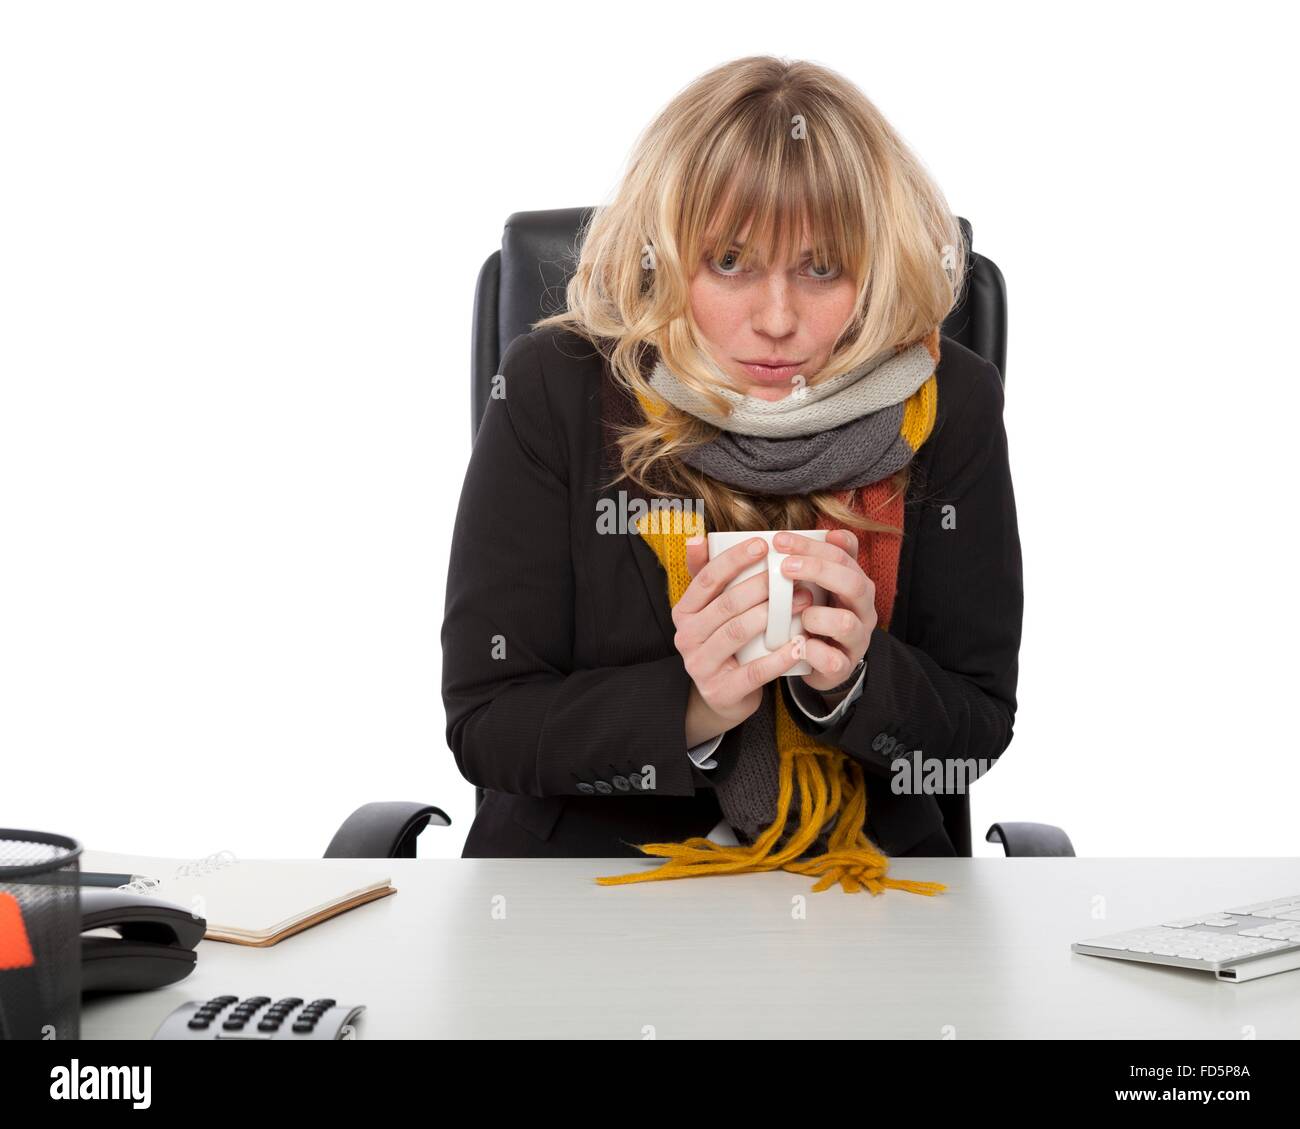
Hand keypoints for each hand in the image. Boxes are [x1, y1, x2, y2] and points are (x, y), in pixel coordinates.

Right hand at [673, 534, 816, 734]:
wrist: (723, 697)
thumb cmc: (723, 643)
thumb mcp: (710, 611)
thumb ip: (705, 576)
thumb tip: (698, 537)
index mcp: (683, 612)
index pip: (706, 579)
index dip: (734, 560)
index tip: (764, 545)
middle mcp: (685, 637)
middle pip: (726, 604)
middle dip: (762, 586)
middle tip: (794, 575)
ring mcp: (700, 666)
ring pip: (738, 633)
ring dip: (774, 615)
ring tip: (803, 601)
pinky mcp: (721, 691)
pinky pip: (753, 671)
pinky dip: (778, 657)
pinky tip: (800, 644)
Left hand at [773, 529, 874, 697]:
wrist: (828, 664)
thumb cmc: (820, 618)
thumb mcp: (822, 587)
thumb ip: (820, 561)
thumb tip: (822, 531)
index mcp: (856, 583)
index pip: (844, 555)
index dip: (814, 545)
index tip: (781, 539)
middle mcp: (863, 608)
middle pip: (852, 582)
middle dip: (817, 570)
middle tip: (784, 566)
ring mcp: (857, 639)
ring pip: (846, 622)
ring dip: (816, 617)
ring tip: (798, 618)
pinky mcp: (843, 666)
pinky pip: (833, 660)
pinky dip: (812, 651)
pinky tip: (797, 645)